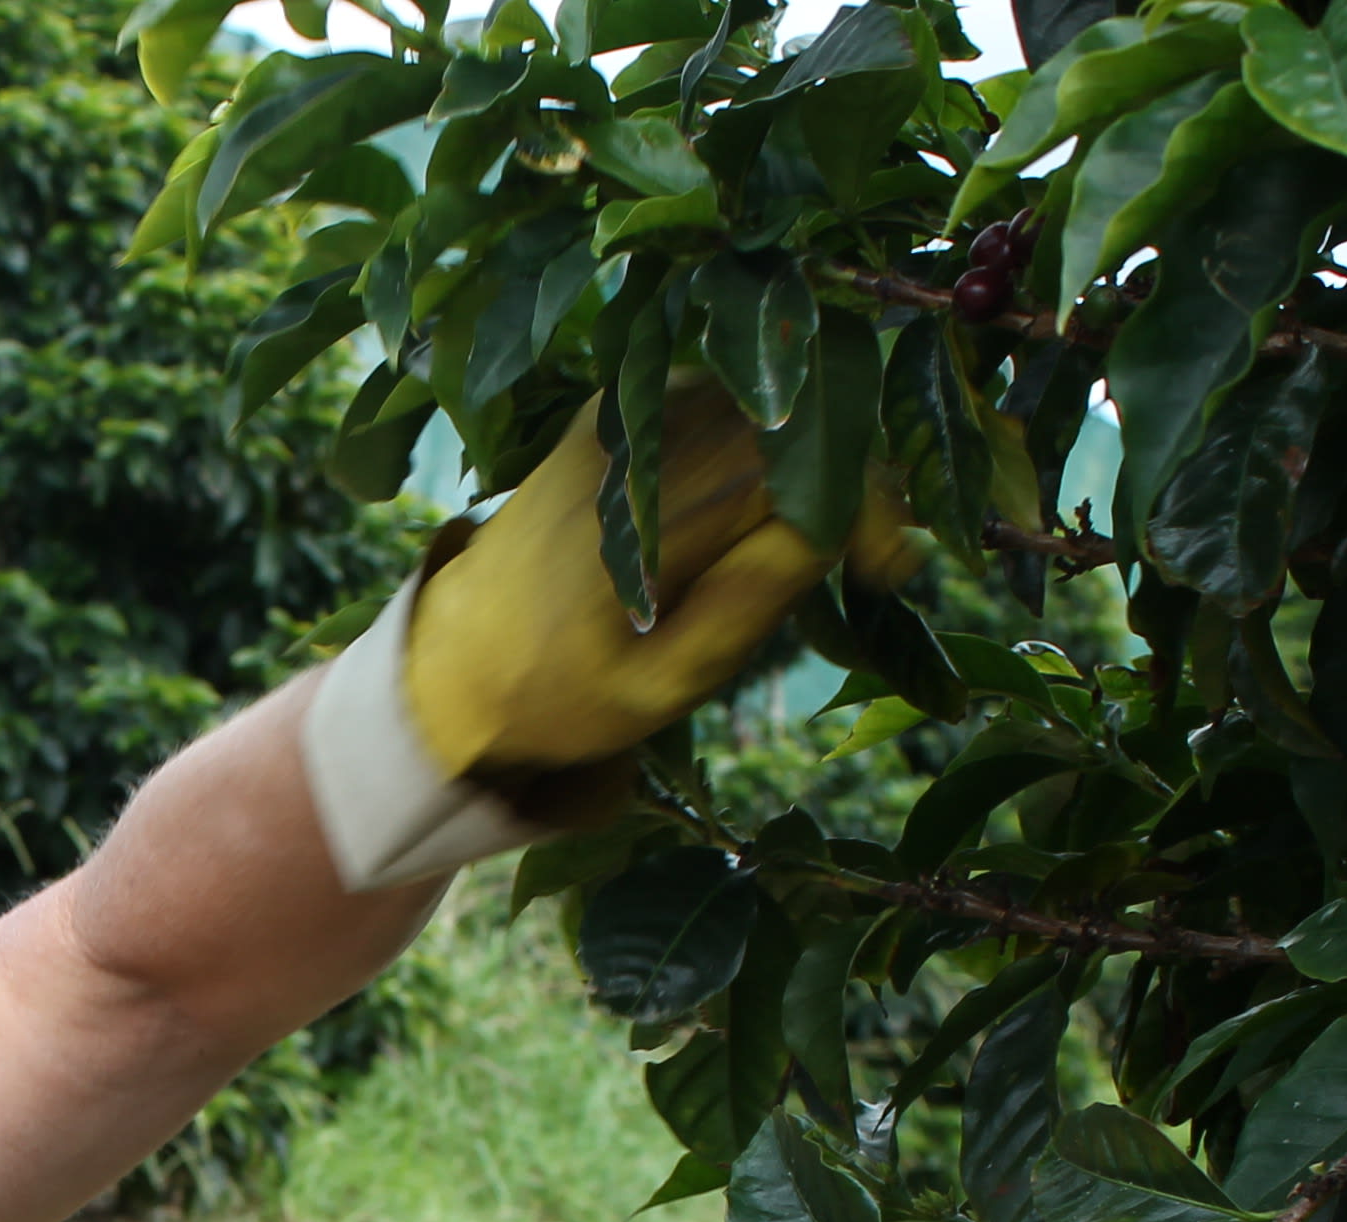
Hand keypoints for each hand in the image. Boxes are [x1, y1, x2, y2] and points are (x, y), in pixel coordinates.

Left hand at [406, 377, 918, 778]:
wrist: (452, 666)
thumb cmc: (558, 696)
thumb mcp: (661, 686)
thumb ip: (747, 603)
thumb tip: (828, 530)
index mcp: (641, 518)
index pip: (789, 474)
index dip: (862, 508)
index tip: (895, 567)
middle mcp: (628, 448)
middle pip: (779, 424)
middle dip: (848, 480)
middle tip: (879, 553)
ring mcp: (614, 421)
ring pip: (751, 403)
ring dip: (807, 456)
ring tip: (833, 533)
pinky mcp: (607, 417)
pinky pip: (708, 400)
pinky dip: (754, 437)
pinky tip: (767, 497)